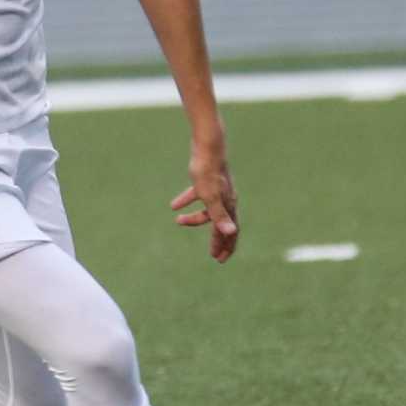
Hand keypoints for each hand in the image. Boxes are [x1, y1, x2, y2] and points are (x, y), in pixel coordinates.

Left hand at [170, 145, 239, 262]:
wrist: (207, 146)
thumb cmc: (209, 172)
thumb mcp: (211, 197)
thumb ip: (219, 216)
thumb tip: (231, 233)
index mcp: (228, 205)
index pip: (229, 232)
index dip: (225, 246)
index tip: (219, 260)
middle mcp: (226, 199)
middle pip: (221, 224)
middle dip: (217, 239)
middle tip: (212, 254)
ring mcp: (217, 190)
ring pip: (208, 210)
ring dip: (195, 218)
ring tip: (179, 221)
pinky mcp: (206, 180)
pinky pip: (197, 195)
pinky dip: (186, 200)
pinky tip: (173, 205)